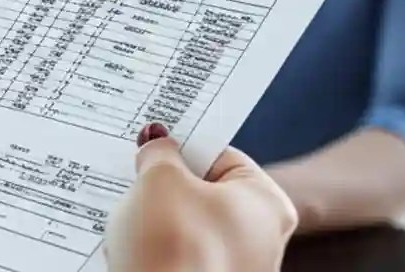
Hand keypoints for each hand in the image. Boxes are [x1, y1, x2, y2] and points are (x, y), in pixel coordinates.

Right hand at [106, 124, 297, 271]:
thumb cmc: (175, 248)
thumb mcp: (159, 179)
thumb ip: (159, 152)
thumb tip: (158, 144)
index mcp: (268, 203)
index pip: (221, 156)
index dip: (182, 148)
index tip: (154, 147)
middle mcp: (263, 239)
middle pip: (204, 192)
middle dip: (165, 188)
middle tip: (139, 183)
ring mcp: (238, 268)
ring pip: (186, 226)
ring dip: (156, 221)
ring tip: (136, 224)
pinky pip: (178, 257)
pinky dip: (157, 251)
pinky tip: (137, 251)